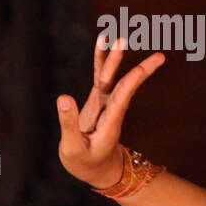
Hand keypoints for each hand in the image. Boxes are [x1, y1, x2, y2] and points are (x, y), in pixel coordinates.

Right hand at [56, 34, 164, 187]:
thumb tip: (64, 97)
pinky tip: (103, 42)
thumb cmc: (85, 163)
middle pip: (118, 84)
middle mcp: (110, 110)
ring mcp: (104, 104)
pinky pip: (99, 77)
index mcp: (109, 124)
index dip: (130, 83)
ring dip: (112, 58)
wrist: (98, 169)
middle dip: (124, 64)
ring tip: (117, 37)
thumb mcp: (74, 150)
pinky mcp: (96, 101)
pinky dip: (100, 61)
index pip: (121, 99)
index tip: (141, 68)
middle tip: (129, 42)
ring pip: (109, 77)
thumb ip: (68, 124)